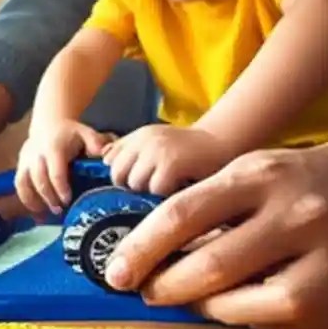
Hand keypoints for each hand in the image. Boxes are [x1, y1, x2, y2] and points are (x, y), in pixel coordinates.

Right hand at [15, 120, 113, 215]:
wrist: (49, 124)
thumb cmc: (71, 133)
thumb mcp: (86, 133)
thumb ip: (95, 143)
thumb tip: (103, 156)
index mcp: (54, 148)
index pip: (55, 172)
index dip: (60, 189)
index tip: (67, 200)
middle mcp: (37, 154)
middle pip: (39, 180)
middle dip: (49, 198)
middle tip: (60, 210)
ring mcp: (26, 160)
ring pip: (24, 183)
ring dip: (34, 200)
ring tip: (45, 212)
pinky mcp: (20, 165)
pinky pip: (19, 184)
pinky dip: (25, 198)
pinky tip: (36, 208)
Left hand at [102, 124, 236, 195]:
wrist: (223, 142)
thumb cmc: (188, 149)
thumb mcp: (156, 142)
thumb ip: (131, 150)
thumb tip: (104, 158)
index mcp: (138, 135)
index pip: (110, 160)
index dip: (121, 174)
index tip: (135, 180)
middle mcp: (144, 140)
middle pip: (118, 175)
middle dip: (132, 185)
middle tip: (153, 185)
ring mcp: (156, 151)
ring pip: (135, 184)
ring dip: (150, 190)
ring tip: (168, 184)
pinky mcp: (171, 164)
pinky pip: (155, 189)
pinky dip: (166, 193)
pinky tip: (179, 186)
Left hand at [103, 144, 327, 328]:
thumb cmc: (305, 179)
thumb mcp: (256, 171)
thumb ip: (208, 206)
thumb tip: (144, 253)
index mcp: (262, 176)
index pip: (181, 214)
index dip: (139, 250)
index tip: (115, 273)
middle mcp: (297, 214)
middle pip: (210, 267)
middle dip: (166, 288)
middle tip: (148, 292)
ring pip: (246, 305)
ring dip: (205, 309)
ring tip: (194, 300)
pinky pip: (282, 325)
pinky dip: (249, 320)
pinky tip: (239, 308)